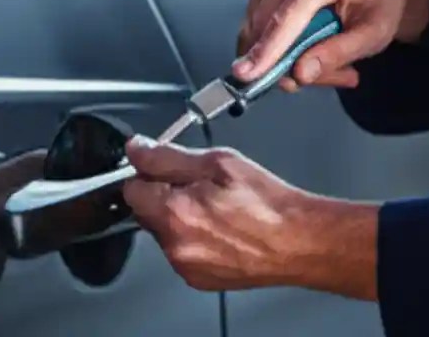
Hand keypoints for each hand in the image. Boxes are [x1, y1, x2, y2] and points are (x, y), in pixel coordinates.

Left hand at [122, 137, 377, 298]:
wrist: (298, 241)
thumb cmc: (268, 203)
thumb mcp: (219, 161)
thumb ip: (169, 155)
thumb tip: (137, 149)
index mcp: (175, 212)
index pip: (131, 187)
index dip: (150, 171)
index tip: (167, 167)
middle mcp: (174, 245)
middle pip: (146, 211)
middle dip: (165, 195)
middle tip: (203, 186)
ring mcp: (185, 265)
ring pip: (164, 231)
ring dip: (179, 217)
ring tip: (217, 209)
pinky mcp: (197, 279)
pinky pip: (181, 251)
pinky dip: (193, 238)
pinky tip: (221, 229)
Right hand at [234, 0, 428, 90]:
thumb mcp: (376, 29)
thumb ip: (337, 53)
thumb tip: (300, 74)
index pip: (284, 21)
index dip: (264, 52)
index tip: (246, 76)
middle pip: (267, 31)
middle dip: (293, 65)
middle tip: (339, 75)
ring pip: (261, 31)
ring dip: (289, 57)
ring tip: (336, 60)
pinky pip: (262, 23)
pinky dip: (283, 43)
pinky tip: (317, 47)